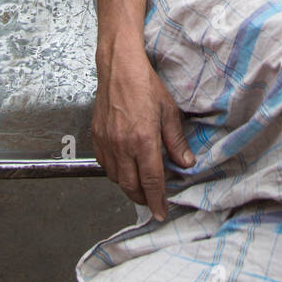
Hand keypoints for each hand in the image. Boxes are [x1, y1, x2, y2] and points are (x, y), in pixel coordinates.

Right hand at [92, 47, 194, 219]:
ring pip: (115, 179)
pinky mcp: (96, 137)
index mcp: (143, 140)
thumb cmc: (145, 85)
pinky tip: (123, 168)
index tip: (161, 212)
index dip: (157, 201)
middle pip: (131, 186)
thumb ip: (176, 141)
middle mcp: (123, 145)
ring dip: (128, 187)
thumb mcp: (169, 112)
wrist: (119, 68)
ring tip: (139, 185)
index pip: (151, 181)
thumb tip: (185, 163)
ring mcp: (107, 142)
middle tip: (152, 201)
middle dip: (142, 199)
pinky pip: (104, 165)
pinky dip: (114, 172)